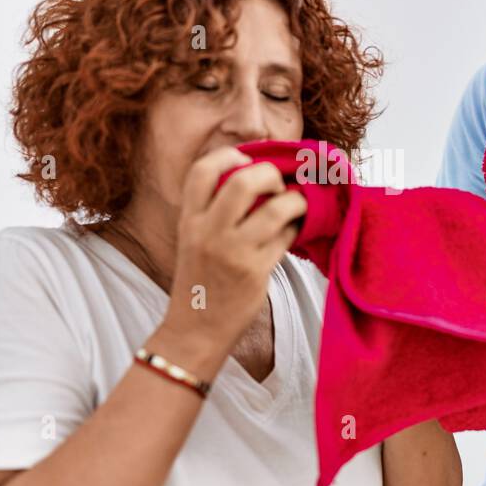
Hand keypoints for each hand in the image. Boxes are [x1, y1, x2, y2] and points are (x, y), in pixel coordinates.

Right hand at [154, 146, 307, 372]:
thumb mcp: (193, 240)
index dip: (227, 155)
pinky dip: (296, 228)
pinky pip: (286, 237)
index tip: (244, 159)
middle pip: (242, 181)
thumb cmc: (200, 282)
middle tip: (277, 184)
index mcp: (189, 220)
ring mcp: (233, 252)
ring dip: (294, 201)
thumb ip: (213, 212)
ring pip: (275, 209)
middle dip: (269, 174)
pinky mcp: (256, 271)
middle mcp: (208, 232)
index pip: (201, 171)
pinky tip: (294, 231)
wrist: (195, 330)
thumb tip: (255, 180)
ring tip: (295, 205)